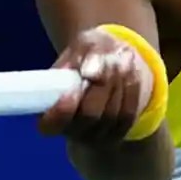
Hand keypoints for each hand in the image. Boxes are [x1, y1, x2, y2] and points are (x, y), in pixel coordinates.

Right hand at [38, 27, 152, 145]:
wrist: (113, 62)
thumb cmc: (90, 53)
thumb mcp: (87, 44)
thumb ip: (88, 55)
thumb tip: (90, 72)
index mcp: (49, 112)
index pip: (49, 125)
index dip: (61, 111)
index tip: (74, 87)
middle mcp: (70, 129)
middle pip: (88, 116)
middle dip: (101, 87)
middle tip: (109, 62)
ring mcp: (95, 135)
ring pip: (111, 116)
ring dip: (118, 86)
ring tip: (119, 62)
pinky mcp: (117, 133)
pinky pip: (128, 117)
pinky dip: (131, 93)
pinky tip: (130, 74)